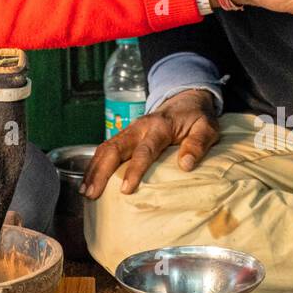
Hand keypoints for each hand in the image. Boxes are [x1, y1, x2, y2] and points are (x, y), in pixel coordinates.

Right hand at [81, 88, 219, 199]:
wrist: (186, 98)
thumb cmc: (196, 118)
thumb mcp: (207, 128)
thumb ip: (198, 144)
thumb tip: (186, 165)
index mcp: (160, 127)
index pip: (144, 150)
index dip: (134, 170)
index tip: (125, 190)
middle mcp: (140, 127)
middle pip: (114, 148)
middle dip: (100, 171)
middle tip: (92, 193)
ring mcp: (130, 130)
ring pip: (105, 148)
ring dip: (93, 169)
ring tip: (85, 191)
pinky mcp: (125, 135)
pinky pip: (106, 148)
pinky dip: (95, 164)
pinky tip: (89, 180)